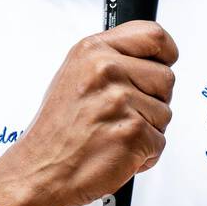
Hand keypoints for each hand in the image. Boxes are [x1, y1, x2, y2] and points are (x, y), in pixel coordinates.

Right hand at [0, 20, 178, 205]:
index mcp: (93, 51)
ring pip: (165, 112)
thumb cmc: (56, 131)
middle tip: (123, 114)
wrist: (40, 170)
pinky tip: (117, 151)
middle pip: (166, 77)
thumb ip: (112, 60)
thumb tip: (149, 59)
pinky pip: (160, 142)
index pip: (153, 35)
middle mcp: (106, 71)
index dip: (165, 53)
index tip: (163, 63)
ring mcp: (120, 101)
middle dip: (153, 100)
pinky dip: (144, 154)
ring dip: (147, 129)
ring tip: (114, 133)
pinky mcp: (133, 132)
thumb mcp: (75, 75)